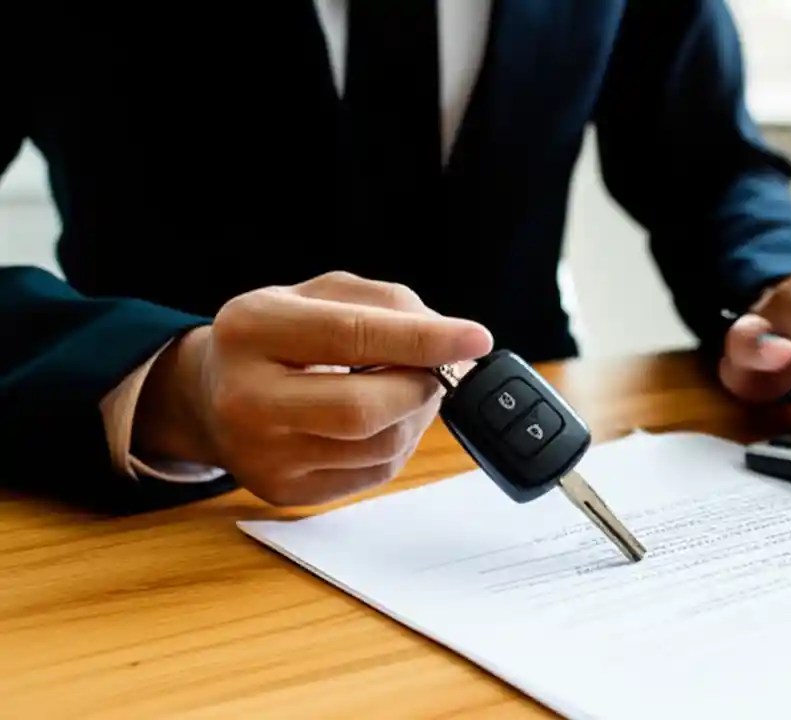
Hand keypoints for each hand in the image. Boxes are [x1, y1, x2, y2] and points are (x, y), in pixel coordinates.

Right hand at [133, 271, 492, 505]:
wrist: (212, 394)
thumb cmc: (280, 336)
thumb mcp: (321, 294)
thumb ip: (387, 304)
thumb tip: (449, 340)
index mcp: (251, 328)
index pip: (352, 335)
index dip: (422, 339)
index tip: (477, 338)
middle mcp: (246, 397)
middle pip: (363, 408)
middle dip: (419, 387)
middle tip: (435, 370)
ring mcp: (262, 455)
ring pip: (378, 446)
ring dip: (415, 416)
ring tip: (402, 390)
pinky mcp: (286, 492)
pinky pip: (374, 474)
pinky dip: (396, 443)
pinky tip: (379, 421)